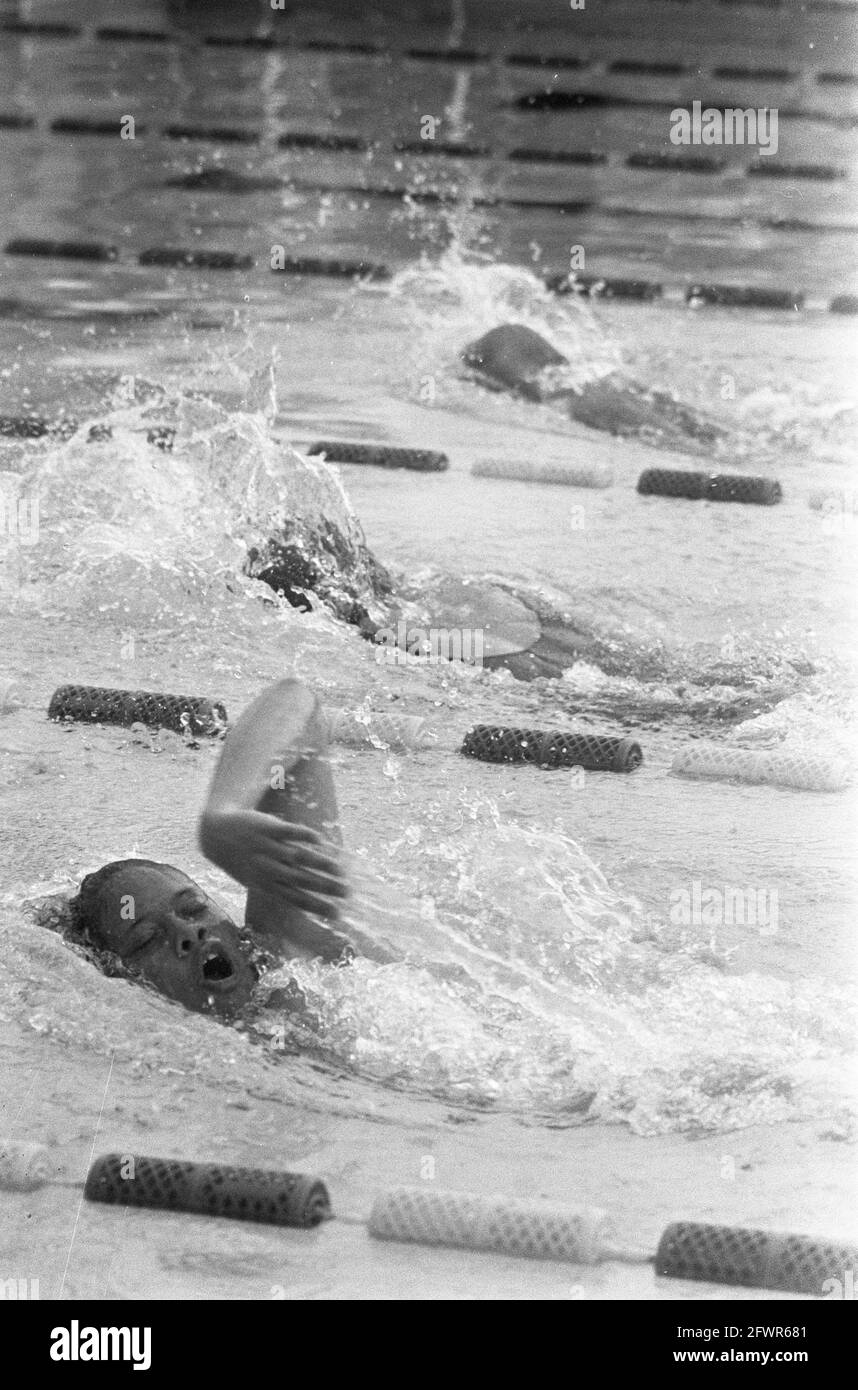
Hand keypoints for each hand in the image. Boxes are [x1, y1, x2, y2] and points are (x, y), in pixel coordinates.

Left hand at [199, 809, 349, 922]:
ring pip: (298, 857)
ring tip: (341, 869)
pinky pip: (288, 832)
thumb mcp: (255, 880)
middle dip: (325, 887)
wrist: (216, 835)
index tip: (337, 914)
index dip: (317, 906)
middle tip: (347, 892)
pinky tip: (321, 841)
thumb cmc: (242, 860)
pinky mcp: (267, 827)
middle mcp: (268, 869)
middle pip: (301, 880)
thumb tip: (307, 899)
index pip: (296, 899)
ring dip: (320, 864)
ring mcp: (268, 847)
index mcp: (266, 885)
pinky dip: (304, 836)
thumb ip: (279, 887)